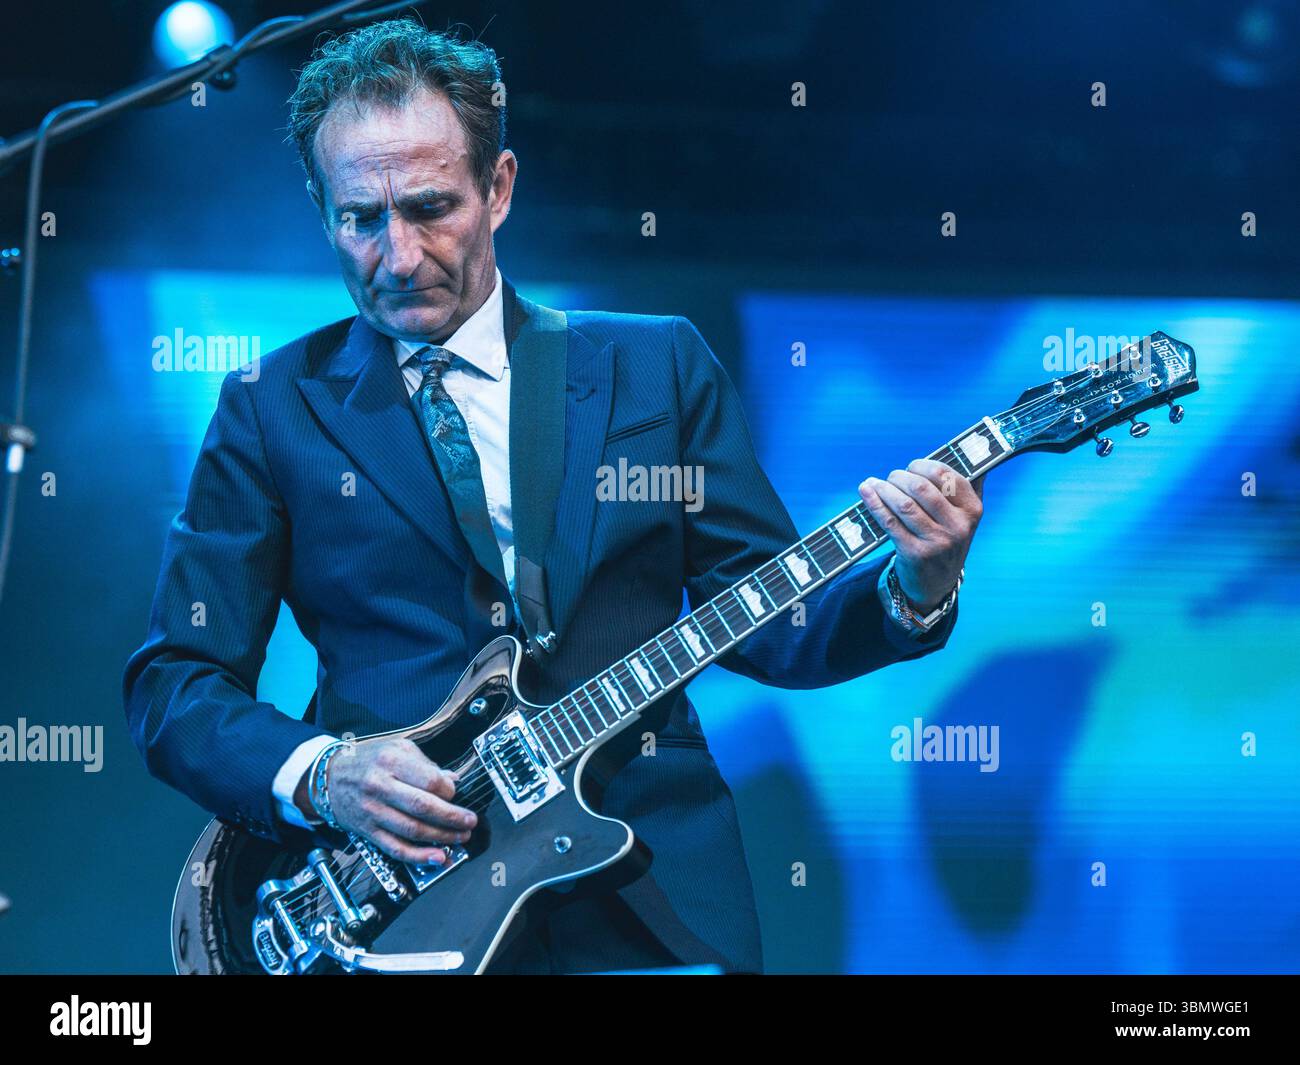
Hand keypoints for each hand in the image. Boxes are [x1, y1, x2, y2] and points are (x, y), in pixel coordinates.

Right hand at [296, 736, 476, 864]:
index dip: (449, 790)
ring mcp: (373, 811)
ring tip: (460, 837)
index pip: (428, 780)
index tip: (456, 794)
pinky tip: (437, 857)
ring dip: (441, 838)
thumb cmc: (368, 761)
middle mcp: (380, 786)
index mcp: (391, 761)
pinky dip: (419, 856)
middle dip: (452, 818)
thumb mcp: (396, 749)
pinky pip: (396, 848)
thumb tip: (453, 780)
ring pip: (412, 830)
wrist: (328, 778)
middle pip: (422, 807)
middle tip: (469, 822)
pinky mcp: (368, 831)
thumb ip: (425, 764)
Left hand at [858, 458, 982, 611]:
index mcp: (973, 510)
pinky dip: (874, 504)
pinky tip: (866, 492)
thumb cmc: (947, 538)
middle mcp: (958, 526)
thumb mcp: (965, 516)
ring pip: (904, 504)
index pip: (946, 476)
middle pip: (922, 488)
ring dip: (883, 488)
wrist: (936, 583)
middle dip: (900, 476)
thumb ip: (969, 485)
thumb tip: (975, 447)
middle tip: (891, 477)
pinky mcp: (914, 554)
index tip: (911, 466)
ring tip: (873, 483)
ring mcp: (937, 542)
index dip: (923, 465)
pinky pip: (889, 522)